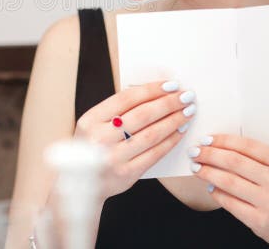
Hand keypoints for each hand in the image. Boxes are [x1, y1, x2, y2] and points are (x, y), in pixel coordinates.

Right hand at [74, 80, 196, 198]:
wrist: (82, 184)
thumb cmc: (92, 148)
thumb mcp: (94, 125)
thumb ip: (117, 110)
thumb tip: (154, 93)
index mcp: (91, 120)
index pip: (126, 98)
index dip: (151, 89)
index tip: (170, 85)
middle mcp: (100, 138)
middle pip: (142, 115)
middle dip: (168, 103)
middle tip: (186, 96)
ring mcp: (114, 158)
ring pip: (152, 134)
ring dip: (173, 121)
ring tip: (187, 112)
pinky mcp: (127, 174)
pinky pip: (154, 154)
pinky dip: (170, 141)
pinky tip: (179, 132)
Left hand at [189, 134, 268, 247]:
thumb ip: (264, 161)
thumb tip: (225, 148)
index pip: (248, 146)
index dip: (223, 140)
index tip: (207, 139)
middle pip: (234, 162)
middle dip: (209, 154)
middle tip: (195, 151)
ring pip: (228, 181)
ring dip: (207, 172)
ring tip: (197, 167)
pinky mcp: (260, 222)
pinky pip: (230, 203)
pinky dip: (216, 193)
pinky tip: (210, 187)